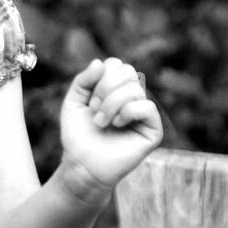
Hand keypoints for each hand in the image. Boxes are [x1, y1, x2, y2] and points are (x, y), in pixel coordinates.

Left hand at [59, 57, 162, 206]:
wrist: (81, 165)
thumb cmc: (78, 135)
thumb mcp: (74, 101)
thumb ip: (84, 79)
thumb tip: (101, 62)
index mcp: (117, 90)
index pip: (117, 64)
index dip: (100, 77)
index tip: (89, 99)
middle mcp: (133, 99)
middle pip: (128, 71)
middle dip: (105, 88)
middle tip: (94, 110)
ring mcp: (144, 114)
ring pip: (135, 88)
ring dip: (111, 104)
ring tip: (101, 122)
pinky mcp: (153, 131)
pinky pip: (147, 107)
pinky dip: (127, 112)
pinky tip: (117, 124)